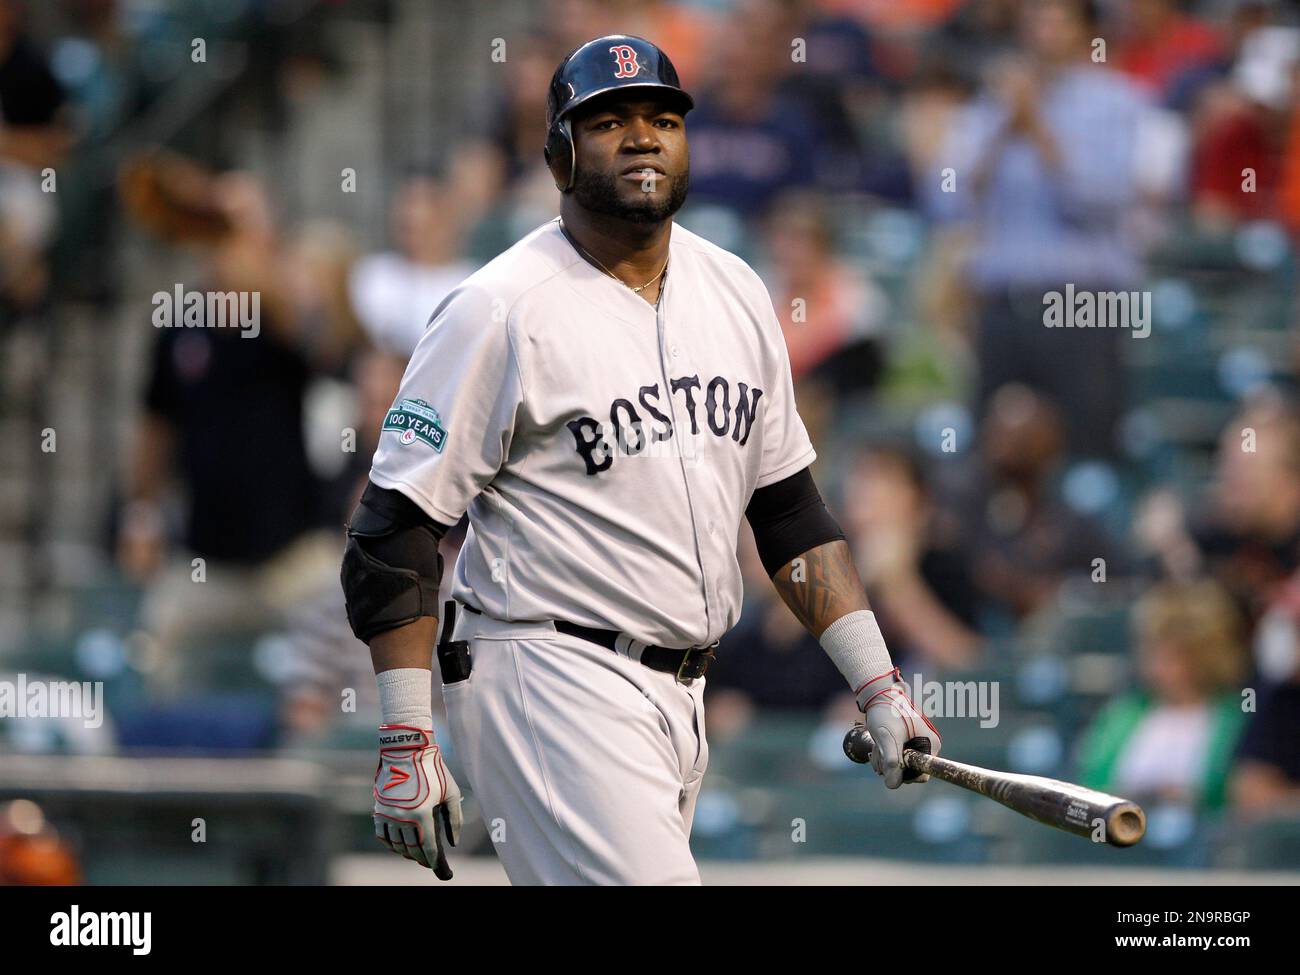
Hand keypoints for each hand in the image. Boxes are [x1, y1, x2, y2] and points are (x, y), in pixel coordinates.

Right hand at [373, 725, 462, 878]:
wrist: (407, 749)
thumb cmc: (433, 769)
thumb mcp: (451, 792)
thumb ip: (454, 819)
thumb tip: (453, 843)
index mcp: (422, 813)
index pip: (428, 848)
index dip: (435, 862)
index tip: (441, 870)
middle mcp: (403, 817)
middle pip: (412, 849)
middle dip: (422, 859)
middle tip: (429, 863)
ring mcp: (388, 814)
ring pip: (397, 845)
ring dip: (407, 853)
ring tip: (417, 854)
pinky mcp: (379, 809)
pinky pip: (383, 835)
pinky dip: (391, 844)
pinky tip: (400, 844)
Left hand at [855, 667, 941, 787]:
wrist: (877, 695)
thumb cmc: (886, 712)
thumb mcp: (888, 738)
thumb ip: (891, 761)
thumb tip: (892, 785)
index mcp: (931, 745)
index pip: (921, 774)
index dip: (904, 774)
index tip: (889, 762)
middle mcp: (927, 747)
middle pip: (909, 772)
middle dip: (891, 766)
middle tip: (879, 752)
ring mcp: (916, 747)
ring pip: (899, 767)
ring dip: (884, 761)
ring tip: (877, 747)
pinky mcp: (905, 746)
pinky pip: (895, 760)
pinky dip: (884, 757)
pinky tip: (877, 747)